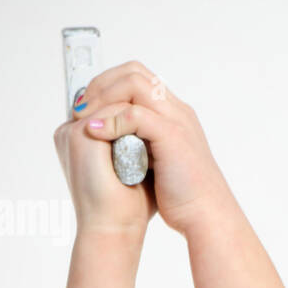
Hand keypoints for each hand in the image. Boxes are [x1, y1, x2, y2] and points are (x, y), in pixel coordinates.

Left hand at [65, 60, 240, 238]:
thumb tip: (111, 139)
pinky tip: (95, 133)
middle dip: (101, 85)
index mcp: (175, 115)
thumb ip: (140, 143)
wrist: (207, 215)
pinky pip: (134, 113)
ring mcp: (176, 120)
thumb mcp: (158, 162)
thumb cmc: (184, 196)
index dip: (108, 85)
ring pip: (133, 84)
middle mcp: (177, 111)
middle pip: (134, 72)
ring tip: (83, 118)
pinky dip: (110, 121)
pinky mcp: (171, 135)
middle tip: (81, 108)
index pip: (138, 79)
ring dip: (102, 98)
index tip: (87, 106)